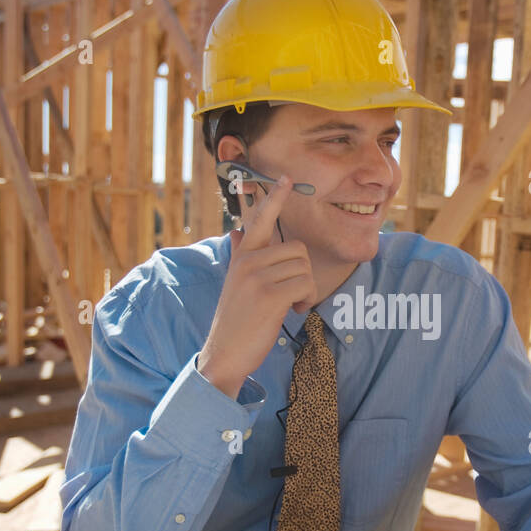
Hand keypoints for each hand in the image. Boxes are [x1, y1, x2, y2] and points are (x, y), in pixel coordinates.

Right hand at [198, 174, 316, 398]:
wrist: (224, 353)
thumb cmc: (235, 320)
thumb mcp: (234, 283)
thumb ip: (239, 255)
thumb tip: (237, 232)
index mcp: (242, 256)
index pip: (260, 220)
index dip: (275, 198)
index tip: (286, 178)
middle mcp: (248, 261)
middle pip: (298, 249)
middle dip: (303, 274)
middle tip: (293, 295)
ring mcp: (257, 276)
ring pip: (304, 268)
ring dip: (306, 290)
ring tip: (290, 305)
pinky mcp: (269, 295)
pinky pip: (305, 285)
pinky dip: (306, 300)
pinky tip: (293, 311)